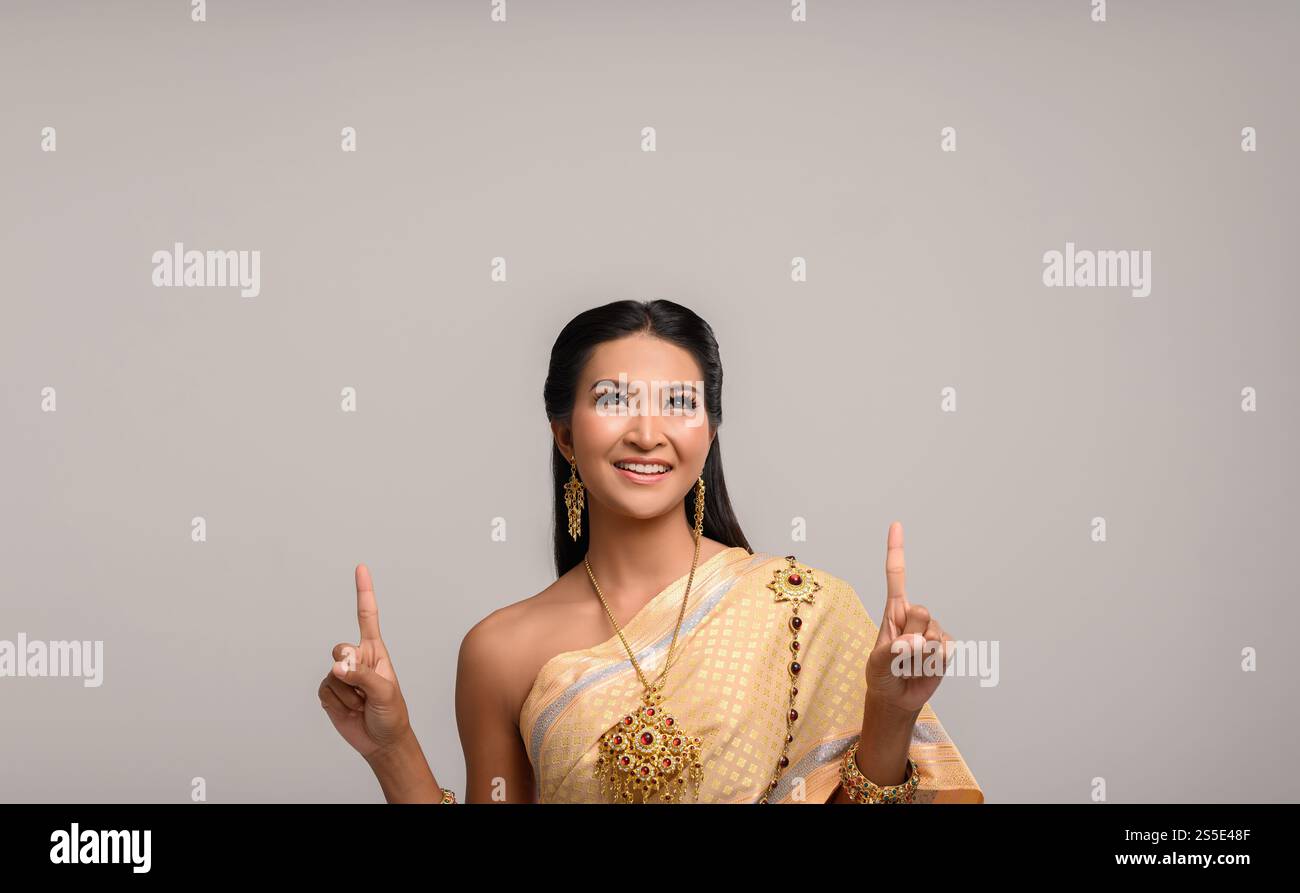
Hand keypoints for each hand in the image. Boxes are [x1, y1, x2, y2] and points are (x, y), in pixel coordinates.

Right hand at [317, 564, 413, 760]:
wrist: (381, 741)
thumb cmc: (391, 713)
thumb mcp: (385, 692)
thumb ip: (362, 676)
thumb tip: (337, 666)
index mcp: (374, 651)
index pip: (366, 616)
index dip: (363, 592)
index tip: (361, 568)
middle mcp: (356, 658)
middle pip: (339, 650)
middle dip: (348, 669)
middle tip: (364, 690)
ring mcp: (341, 675)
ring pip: (331, 676)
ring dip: (347, 695)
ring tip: (362, 704)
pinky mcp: (329, 691)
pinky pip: (324, 691)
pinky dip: (337, 704)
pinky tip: (350, 710)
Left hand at [864, 521, 953, 715]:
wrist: (898, 698)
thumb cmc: (882, 675)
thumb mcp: (877, 664)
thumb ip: (893, 651)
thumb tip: (915, 641)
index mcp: (893, 611)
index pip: (897, 576)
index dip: (897, 550)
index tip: (896, 524)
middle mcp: (913, 616)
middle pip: (921, 611)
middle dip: (912, 635)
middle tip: (901, 654)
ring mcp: (932, 630)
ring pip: (934, 633)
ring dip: (922, 654)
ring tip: (911, 664)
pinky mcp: (946, 646)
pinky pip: (947, 650)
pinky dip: (936, 662)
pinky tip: (926, 668)